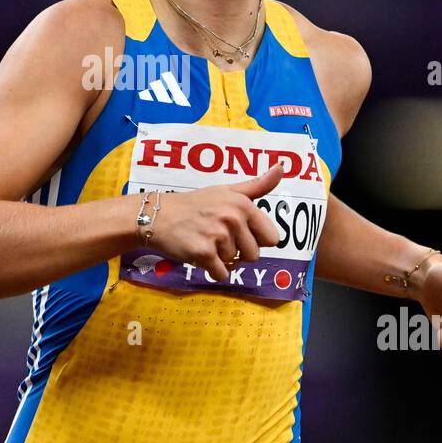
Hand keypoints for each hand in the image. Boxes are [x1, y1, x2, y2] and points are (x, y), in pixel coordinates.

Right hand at [147, 163, 283, 281]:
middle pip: (254, 255)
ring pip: (236, 264)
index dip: (256, 239)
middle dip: (239, 252)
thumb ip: (257, 185)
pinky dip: (213, 271)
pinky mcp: (203, 253)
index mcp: (243, 204)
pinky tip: (201, 255)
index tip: (240, 233)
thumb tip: (282, 167)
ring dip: (222, 259)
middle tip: (219, 239)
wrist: (159, 215)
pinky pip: (222, 274)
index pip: (272, 238)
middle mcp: (233, 218)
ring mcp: (218, 236)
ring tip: (206, 242)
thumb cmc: (196, 204)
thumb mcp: (227, 190)